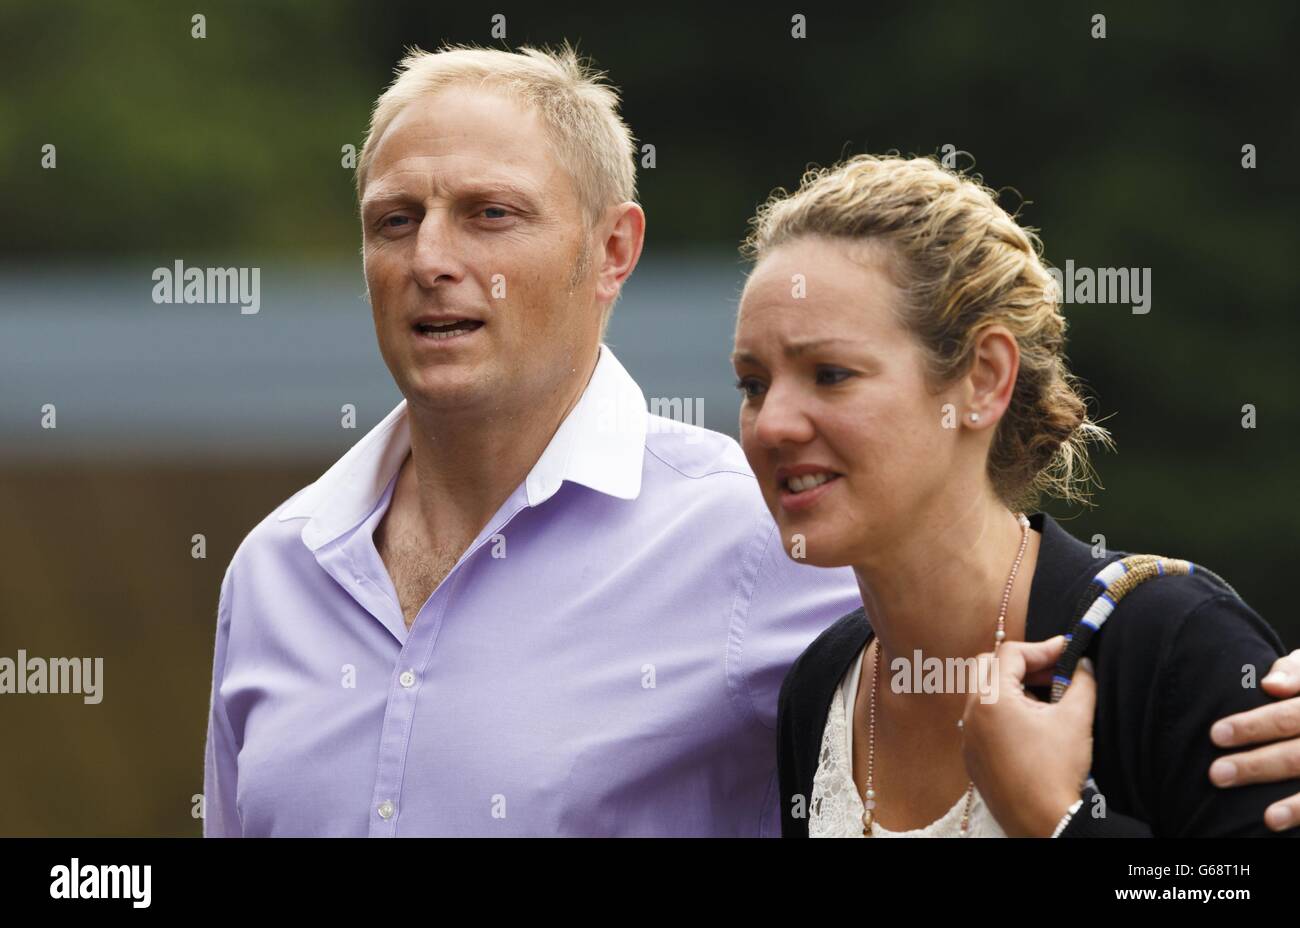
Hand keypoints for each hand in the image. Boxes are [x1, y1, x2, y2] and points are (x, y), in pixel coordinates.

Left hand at [960, 636, 1092, 836]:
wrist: (1044, 823)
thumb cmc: (1057, 772)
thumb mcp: (1076, 720)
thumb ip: (1081, 682)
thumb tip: (1084, 663)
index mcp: (991, 699)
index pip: (1009, 653)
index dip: (1042, 648)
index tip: (1067, 651)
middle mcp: (971, 714)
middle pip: (988, 667)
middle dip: (1022, 664)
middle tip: (1053, 673)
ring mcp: (967, 736)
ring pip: (984, 694)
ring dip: (1013, 688)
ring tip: (1048, 701)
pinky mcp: (971, 757)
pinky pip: (982, 721)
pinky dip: (1004, 713)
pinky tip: (1033, 727)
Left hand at [1208, 648, 1299, 831]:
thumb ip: (1293, 673)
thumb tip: (1269, 685)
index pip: (1288, 716)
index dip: (1254, 726)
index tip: (1215, 735)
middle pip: (1298, 754)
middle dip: (1258, 765)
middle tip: (1217, 774)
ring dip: (1296, 804)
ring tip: (1269, 818)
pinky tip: (1284, 823)